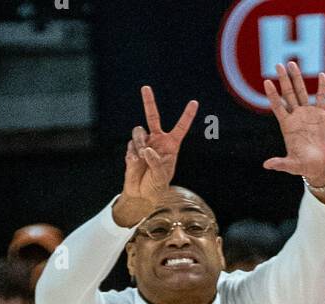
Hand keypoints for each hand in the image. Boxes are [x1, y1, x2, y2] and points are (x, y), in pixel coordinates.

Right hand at [116, 85, 197, 222]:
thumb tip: (147, 149)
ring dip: (139, 143)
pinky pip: (130, 145)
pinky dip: (132, 154)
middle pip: (152, 116)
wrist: (141, 195)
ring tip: (141, 157)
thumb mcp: (161, 177)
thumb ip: (156, 163)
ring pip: (138, 131)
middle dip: (148, 101)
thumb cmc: (156, 186)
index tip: (194, 102)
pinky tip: (134, 163)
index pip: (180, 127)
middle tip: (145, 87)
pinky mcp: (132, 149)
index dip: (187, 115)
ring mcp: (144, 143)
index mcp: (171, 145)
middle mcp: (157, 140)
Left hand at [262, 61, 324, 186]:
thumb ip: (280, 163)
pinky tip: (322, 75)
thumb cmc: (305, 167)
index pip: (278, 106)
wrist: (322, 167)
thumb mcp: (292, 165)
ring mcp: (308, 114)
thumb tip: (266, 165)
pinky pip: (321, 98)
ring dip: (297, 78)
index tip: (267, 82)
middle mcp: (296, 117)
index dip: (273, 95)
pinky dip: (322, 88)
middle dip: (283, 80)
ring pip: (301, 92)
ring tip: (292, 64)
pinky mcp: (321, 116)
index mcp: (287, 126)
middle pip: (288, 94)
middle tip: (278, 65)